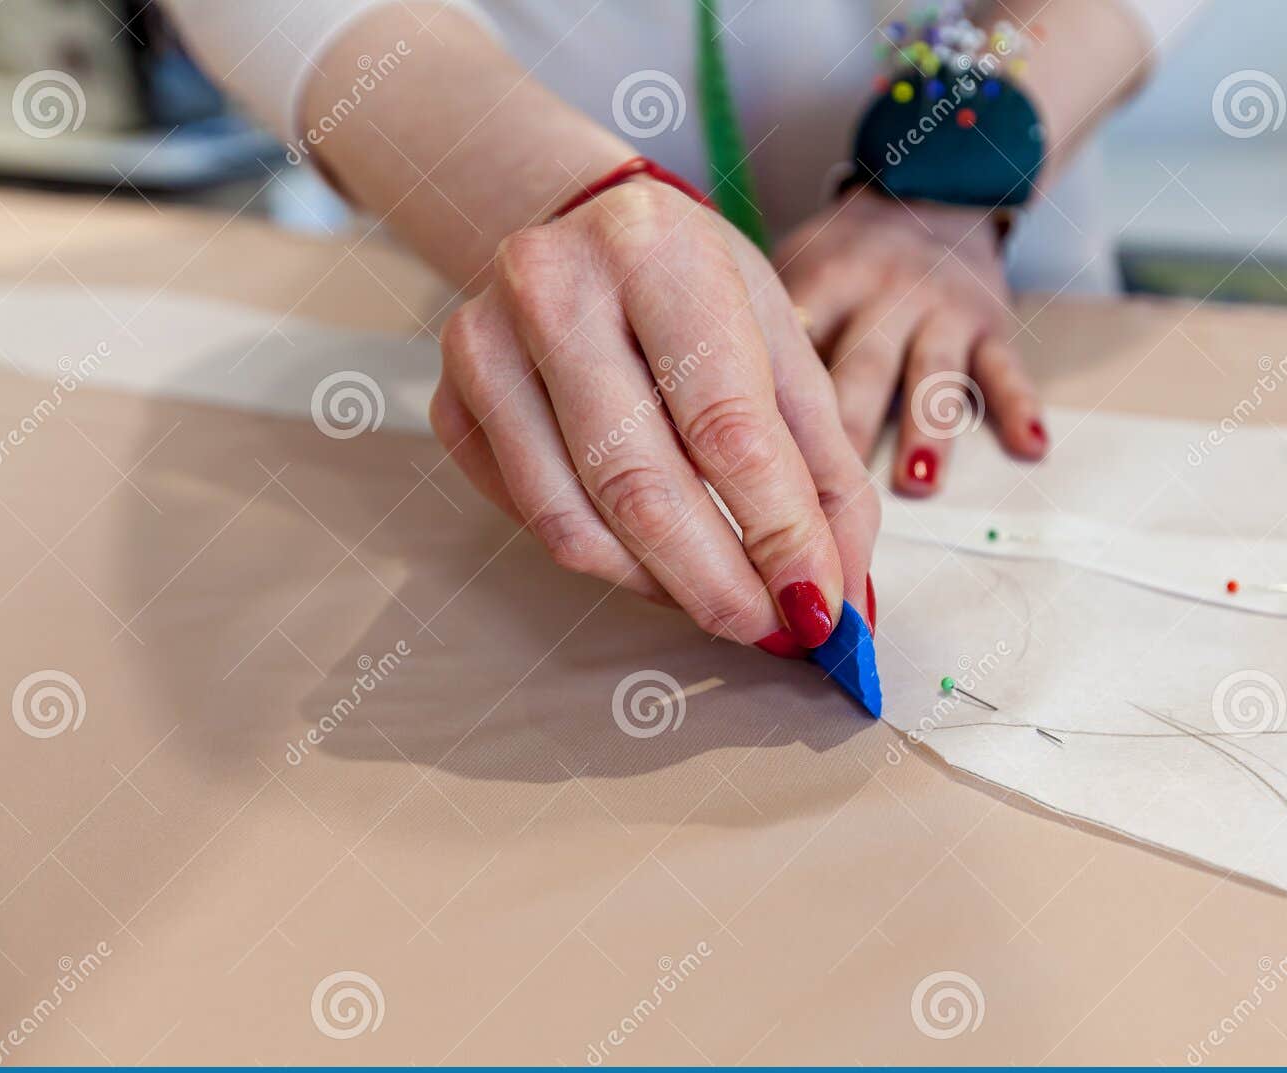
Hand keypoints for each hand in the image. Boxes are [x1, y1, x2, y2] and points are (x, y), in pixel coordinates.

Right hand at [429, 179, 878, 655]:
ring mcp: (483, 347)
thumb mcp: (780, 344)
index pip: (725, 425)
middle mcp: (553, 287)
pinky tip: (655, 554)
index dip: (778, 532)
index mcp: (655, 250)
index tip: (817, 601)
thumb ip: (822, 467)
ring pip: (574, 525)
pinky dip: (608, 560)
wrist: (580, 232)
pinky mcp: (450, 404)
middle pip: (639, 486)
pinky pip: (532, 522)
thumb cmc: (692, 289)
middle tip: (769, 627)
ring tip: (722, 597)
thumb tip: (836, 590)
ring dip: (662, 585)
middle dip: (717, 582)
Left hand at [774, 188, 1046, 494]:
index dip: (778, 402)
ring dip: (926, 430)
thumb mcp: (796, 269)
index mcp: (825, 280)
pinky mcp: (990, 325)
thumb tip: (718, 422)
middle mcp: (884, 295)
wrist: (929, 190)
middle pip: (862, 369)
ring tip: (917, 482)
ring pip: (933, 374)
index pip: (797, 345)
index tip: (761, 460)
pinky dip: (1019, 407)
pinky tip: (1029, 445)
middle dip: (848, 432)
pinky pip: (1007, 368)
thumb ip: (768, 332)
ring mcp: (941, 310)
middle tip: (827, 503)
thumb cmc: (843, 257)